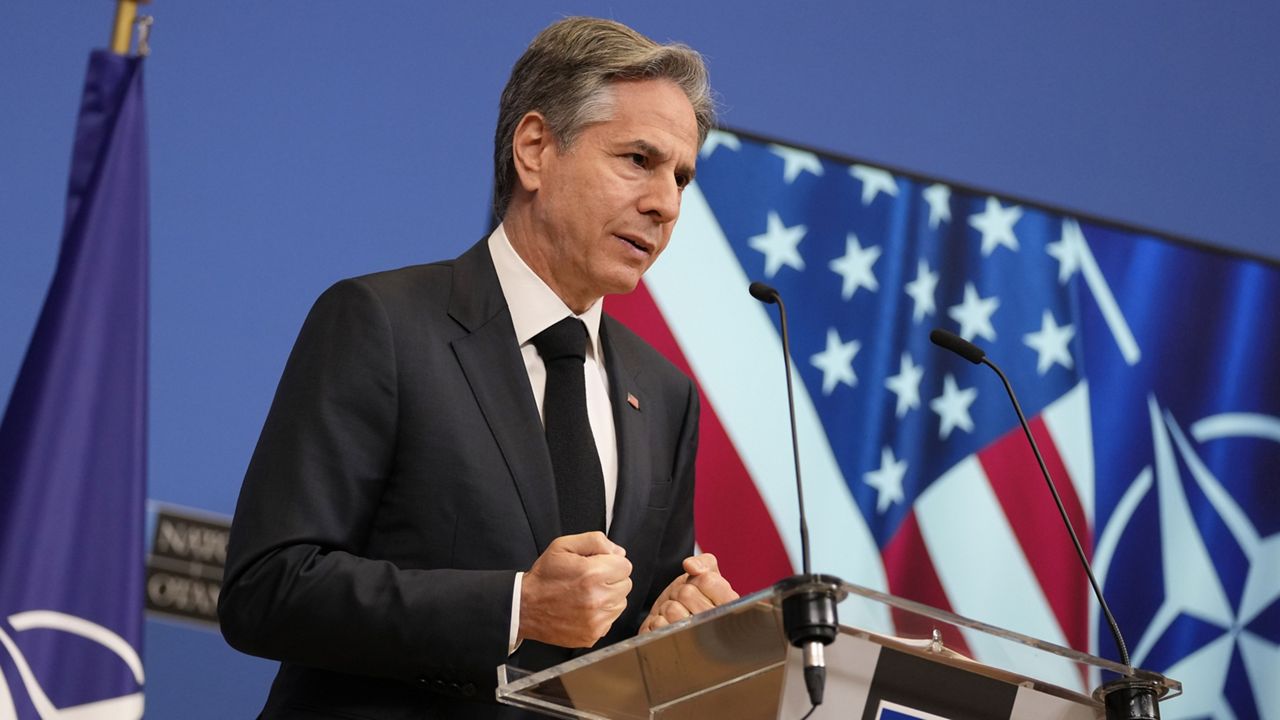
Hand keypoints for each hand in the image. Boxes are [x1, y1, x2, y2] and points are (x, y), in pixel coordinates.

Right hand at [519, 532, 632, 647]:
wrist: (525, 607)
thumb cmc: (544, 577)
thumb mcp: (564, 545)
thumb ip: (595, 541)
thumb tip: (618, 552)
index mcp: (592, 574)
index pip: (625, 565)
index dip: (610, 562)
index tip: (597, 566)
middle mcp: (597, 599)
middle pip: (626, 584)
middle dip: (611, 579)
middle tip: (590, 580)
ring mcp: (596, 620)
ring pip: (621, 603)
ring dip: (609, 597)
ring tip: (586, 594)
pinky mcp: (592, 635)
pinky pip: (611, 620)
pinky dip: (601, 614)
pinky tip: (584, 608)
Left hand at [639, 553, 738, 633]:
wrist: (676, 623)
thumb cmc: (695, 598)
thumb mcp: (705, 575)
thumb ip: (705, 564)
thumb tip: (691, 566)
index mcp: (729, 604)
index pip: (708, 580)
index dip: (696, 578)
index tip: (697, 585)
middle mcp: (716, 625)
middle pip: (687, 593)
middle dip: (680, 592)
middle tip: (685, 601)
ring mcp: (697, 640)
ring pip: (673, 609)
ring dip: (668, 607)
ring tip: (677, 614)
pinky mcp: (676, 648)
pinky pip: (660, 625)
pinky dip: (658, 621)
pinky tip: (669, 627)